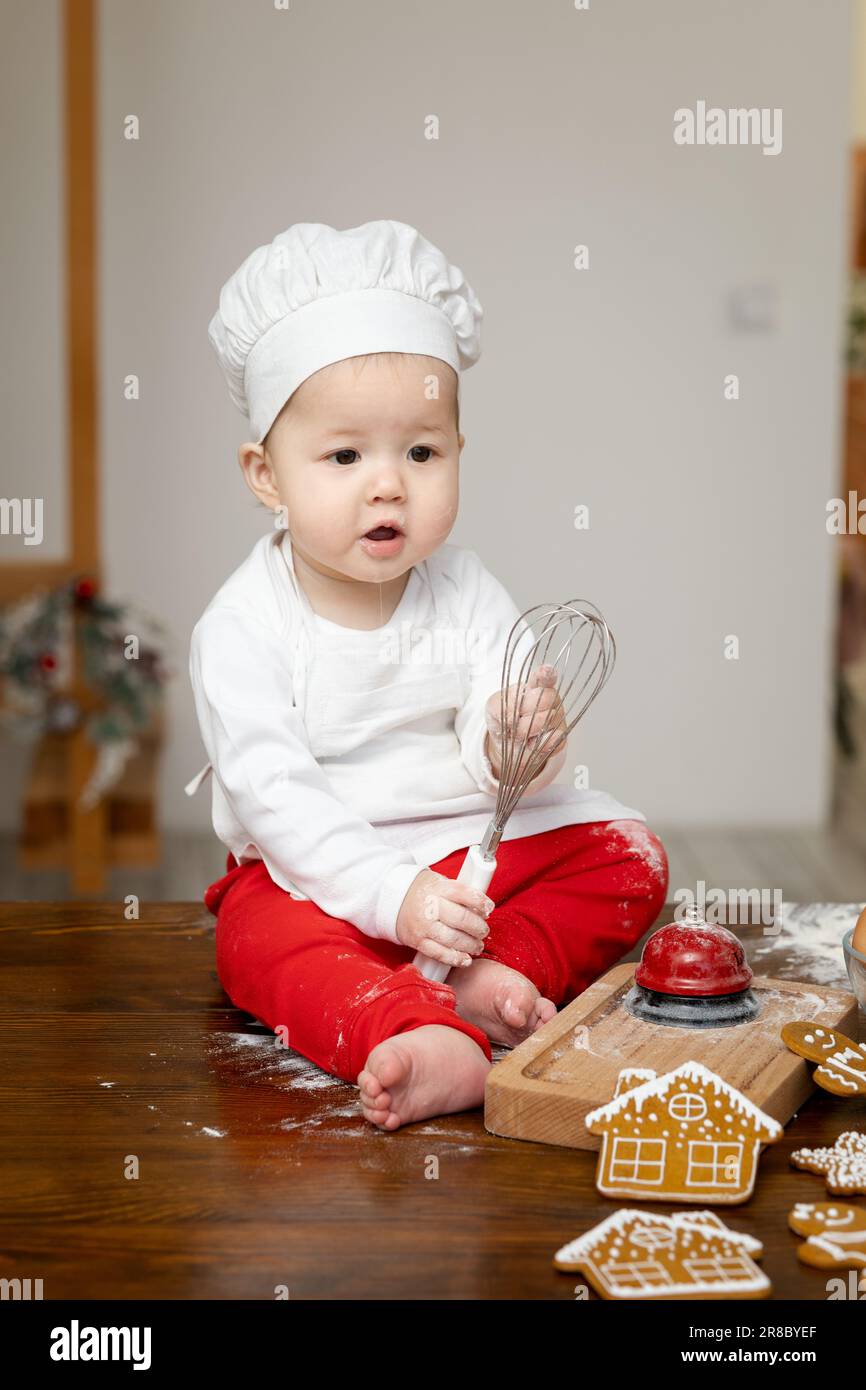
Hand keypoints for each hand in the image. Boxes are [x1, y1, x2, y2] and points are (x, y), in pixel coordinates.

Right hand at [396, 867, 492, 967]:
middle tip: (484, 930)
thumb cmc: (424, 892)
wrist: (395, 900)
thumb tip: (483, 908)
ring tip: (478, 945)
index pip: (463, 893)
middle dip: (478, 927)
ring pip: (453, 939)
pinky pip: (439, 953)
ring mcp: (423, 926)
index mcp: (438, 888)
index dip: (480, 902)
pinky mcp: (417, 941)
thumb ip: (459, 893)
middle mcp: (430, 906)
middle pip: (461, 919)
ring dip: (471, 945)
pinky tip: (466, 959)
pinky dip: (455, 958)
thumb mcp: (440, 882)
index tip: (489, 908)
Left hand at [484, 663, 566, 778]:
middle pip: (545, 699)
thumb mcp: (494, 707)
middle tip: (516, 719)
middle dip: (525, 713)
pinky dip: (537, 745)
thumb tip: (515, 715)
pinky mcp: (560, 737)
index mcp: (534, 686)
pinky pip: (552, 741)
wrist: (507, 744)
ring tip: (521, 732)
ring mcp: (558, 717)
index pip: (544, 676)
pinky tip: (531, 742)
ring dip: (526, 731)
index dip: (546, 674)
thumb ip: (501, 705)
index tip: (545, 672)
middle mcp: (550, 698)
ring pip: (545, 722)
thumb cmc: (504, 719)